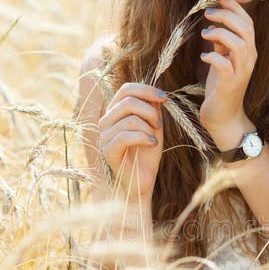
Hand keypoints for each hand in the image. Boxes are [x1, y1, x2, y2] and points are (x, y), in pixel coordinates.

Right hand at [98, 83, 166, 202]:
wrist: (143, 180)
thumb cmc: (148, 153)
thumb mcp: (154, 126)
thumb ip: (153, 109)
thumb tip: (156, 92)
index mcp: (115, 112)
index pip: (126, 89)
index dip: (146, 90)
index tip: (164, 98)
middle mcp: (106, 121)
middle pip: (128, 101)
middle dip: (150, 111)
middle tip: (159, 125)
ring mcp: (104, 136)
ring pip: (129, 119)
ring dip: (148, 128)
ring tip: (154, 139)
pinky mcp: (107, 151)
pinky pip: (125, 136)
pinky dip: (143, 138)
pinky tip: (152, 144)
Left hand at [199, 0, 256, 148]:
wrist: (224, 118)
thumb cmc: (221, 88)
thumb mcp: (222, 61)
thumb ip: (221, 44)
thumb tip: (214, 26)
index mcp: (248, 52)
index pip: (247, 22)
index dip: (234, 8)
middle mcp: (249, 60)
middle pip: (245, 28)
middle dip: (226, 16)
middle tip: (207, 13)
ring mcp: (241, 72)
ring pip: (239, 43)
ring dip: (220, 33)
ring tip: (205, 33)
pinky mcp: (230, 85)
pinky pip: (225, 65)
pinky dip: (213, 56)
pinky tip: (204, 56)